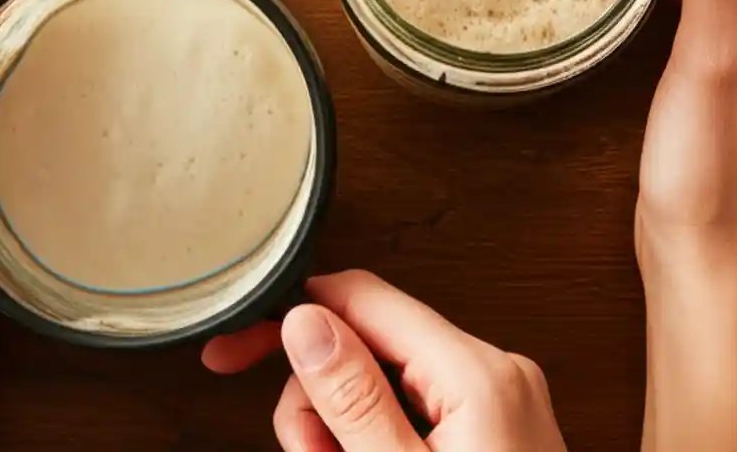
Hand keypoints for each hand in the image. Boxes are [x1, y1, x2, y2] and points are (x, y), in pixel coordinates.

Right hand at [202, 270, 565, 451]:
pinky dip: (377, 441)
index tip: (239, 350)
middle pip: (369, 344)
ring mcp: (497, 401)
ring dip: (343, 431)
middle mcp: (493, 373)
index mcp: (476, 374)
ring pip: (384, 383)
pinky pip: (413, 413)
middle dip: (321, 401)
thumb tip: (306, 322)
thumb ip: (350, 397)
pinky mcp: (492, 428)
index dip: (292, 317)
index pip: (364, 298)